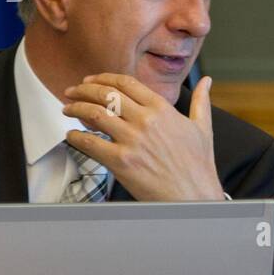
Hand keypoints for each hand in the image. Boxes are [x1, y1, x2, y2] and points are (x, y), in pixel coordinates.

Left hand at [62, 73, 224, 201]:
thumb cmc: (199, 165)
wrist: (194, 196)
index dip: (103, 78)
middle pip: (106, 94)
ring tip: (67, 109)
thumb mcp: (203, 128)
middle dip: (83, 90)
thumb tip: (207, 81)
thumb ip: (201, 101)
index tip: (92, 80)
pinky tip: (72, 135)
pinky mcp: (121, 162)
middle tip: (72, 92)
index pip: (126, 83)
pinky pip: (90, 143)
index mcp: (163, 109)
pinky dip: (76, 137)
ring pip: (94, 114)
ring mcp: (132, 141)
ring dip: (75, 109)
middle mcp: (146, 120)